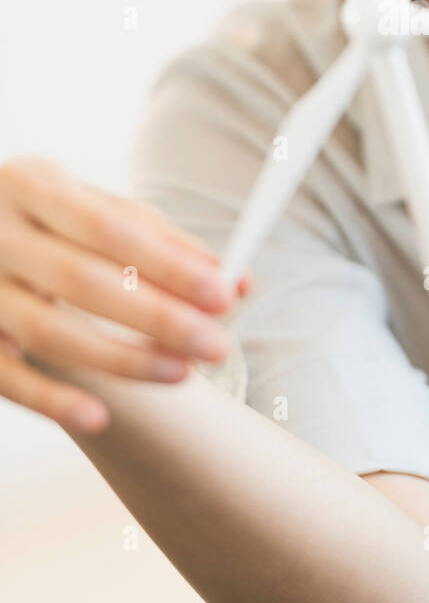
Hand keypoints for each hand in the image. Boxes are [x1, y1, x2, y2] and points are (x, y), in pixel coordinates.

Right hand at [0, 156, 252, 435]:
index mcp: (33, 186)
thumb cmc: (45, 221)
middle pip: (80, 280)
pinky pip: (6, 377)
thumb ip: (160, 240)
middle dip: (156, 316)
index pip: (108, 228)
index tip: (223, 293)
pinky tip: (99, 416)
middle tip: (215, 344)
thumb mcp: (89, 207)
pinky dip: (51, 400)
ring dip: (120, 359)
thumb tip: (232, 280)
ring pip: (47, 331)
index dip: (167, 264)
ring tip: (180, 373)